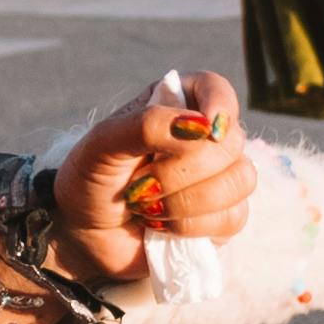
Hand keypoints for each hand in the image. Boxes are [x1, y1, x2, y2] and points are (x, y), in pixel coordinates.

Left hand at [49, 67, 253, 282]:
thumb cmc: (90, 178)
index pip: (218, 90)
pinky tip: (162, 227)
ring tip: (147, 207)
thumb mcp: (103, 144)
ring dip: (187, 201)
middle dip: (181, 171)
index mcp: (178, 105)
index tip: (204, 130)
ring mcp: (218, 178)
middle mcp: (205, 138)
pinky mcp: (221, 217)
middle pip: (231, 142)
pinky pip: (233, 218)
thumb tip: (201, 127)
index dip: (220, 106)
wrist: (82, 233)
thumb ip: (147, 125)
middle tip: (140, 184)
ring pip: (240, 181)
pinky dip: (191, 227)